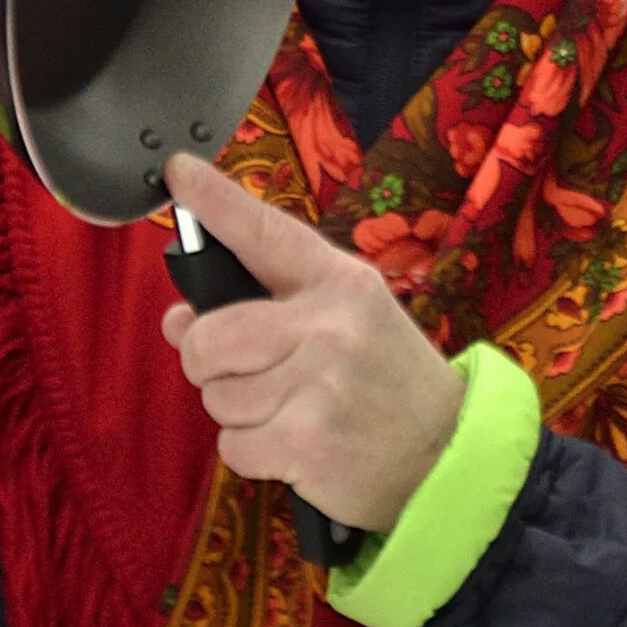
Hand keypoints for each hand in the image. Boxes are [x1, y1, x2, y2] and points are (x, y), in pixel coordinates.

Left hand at [159, 155, 464, 532]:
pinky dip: (254, 453)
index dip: (217, 203)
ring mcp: (319, 384)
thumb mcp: (351, 319)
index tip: (180, 173)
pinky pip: (232, 444)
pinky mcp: (306, 441)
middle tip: (250, 374)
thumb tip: (179, 318)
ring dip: (240, 413)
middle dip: (209, 362)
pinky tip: (296, 445)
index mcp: (341, 283)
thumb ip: (269, 308)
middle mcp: (330, 325)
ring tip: (294, 410)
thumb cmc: (387, 380)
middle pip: (210, 336)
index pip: (266, 234)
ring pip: (216, 396)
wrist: (447, 450)